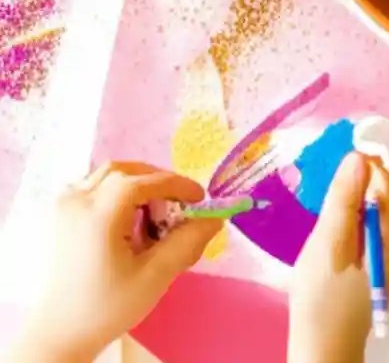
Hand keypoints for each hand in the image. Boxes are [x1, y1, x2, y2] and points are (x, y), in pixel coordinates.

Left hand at [9, 162, 221, 362]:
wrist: (62, 331)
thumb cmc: (108, 305)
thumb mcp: (156, 275)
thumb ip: (188, 241)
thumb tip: (214, 218)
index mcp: (98, 215)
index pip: (144, 182)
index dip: (177, 184)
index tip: (200, 199)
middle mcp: (76, 202)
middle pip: (124, 171)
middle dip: (157, 181)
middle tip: (179, 204)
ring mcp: (63, 207)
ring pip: (107, 176)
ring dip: (137, 185)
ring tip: (154, 213)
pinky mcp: (59, 216)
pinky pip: (92, 187)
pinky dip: (117, 192)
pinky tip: (128, 218)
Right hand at [288, 154, 388, 362]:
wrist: (326, 338)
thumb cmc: (323, 293)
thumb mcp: (329, 241)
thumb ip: (344, 197)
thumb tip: (358, 156)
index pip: (388, 182)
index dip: (364, 168)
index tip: (336, 171)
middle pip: (386, 193)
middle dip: (357, 188)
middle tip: (328, 205)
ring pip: (379, 207)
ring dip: (355, 205)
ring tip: (330, 226)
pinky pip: (376, 223)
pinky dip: (357, 221)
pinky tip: (339, 239)